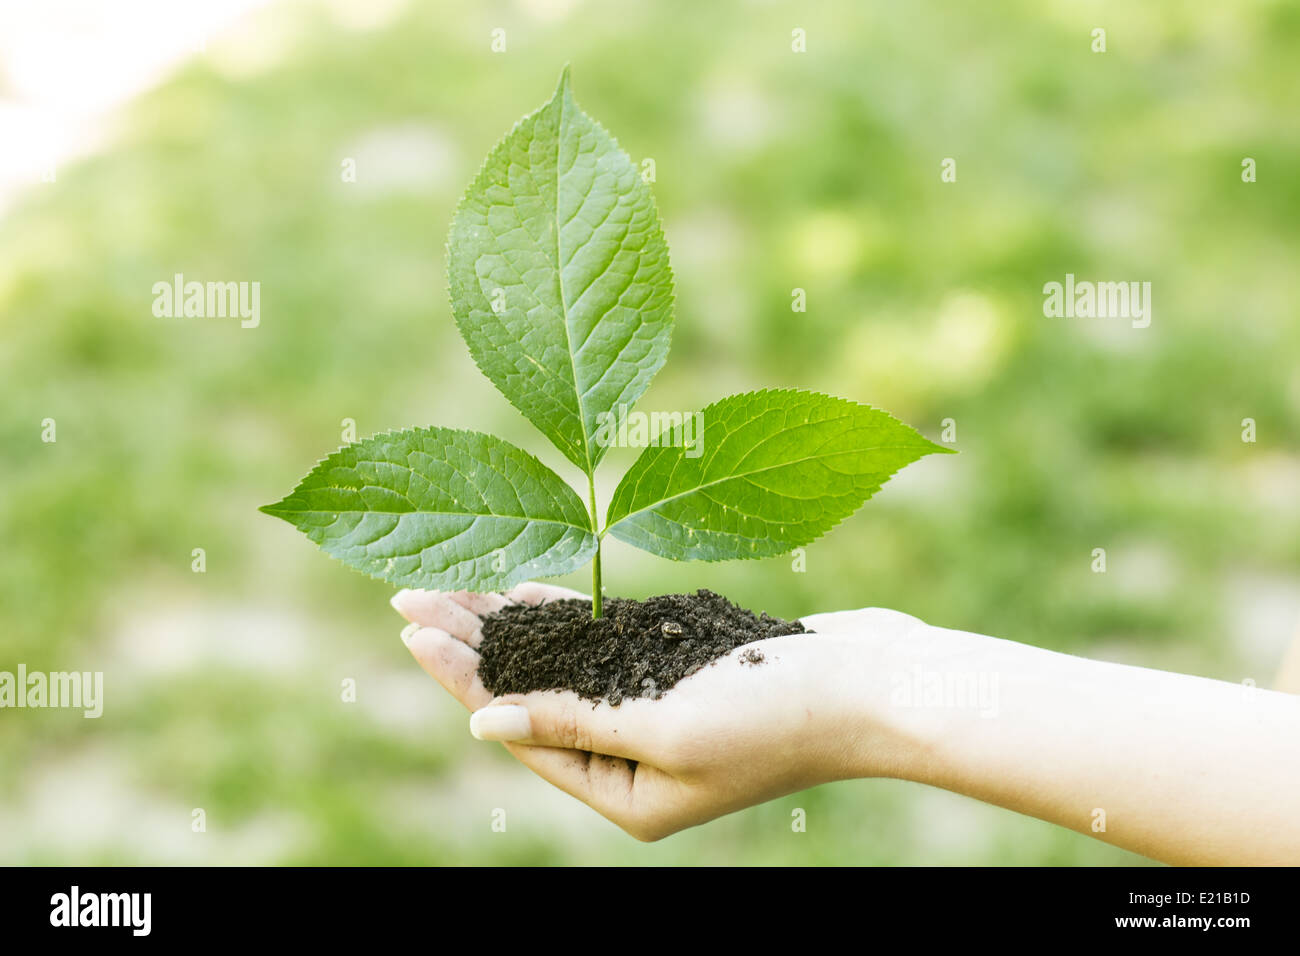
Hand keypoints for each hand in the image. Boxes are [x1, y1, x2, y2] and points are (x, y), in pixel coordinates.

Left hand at [392, 585, 927, 840]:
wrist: (872, 683)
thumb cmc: (776, 712)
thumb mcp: (664, 726)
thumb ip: (572, 720)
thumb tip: (485, 720)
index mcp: (625, 794)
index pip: (519, 729)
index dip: (463, 676)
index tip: (413, 628)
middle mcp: (634, 760)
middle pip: (531, 696)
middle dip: (474, 646)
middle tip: (412, 594)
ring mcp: (657, 715)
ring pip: (563, 667)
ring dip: (512, 627)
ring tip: (454, 589)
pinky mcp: (681, 672)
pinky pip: (605, 647)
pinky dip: (566, 620)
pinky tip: (527, 594)